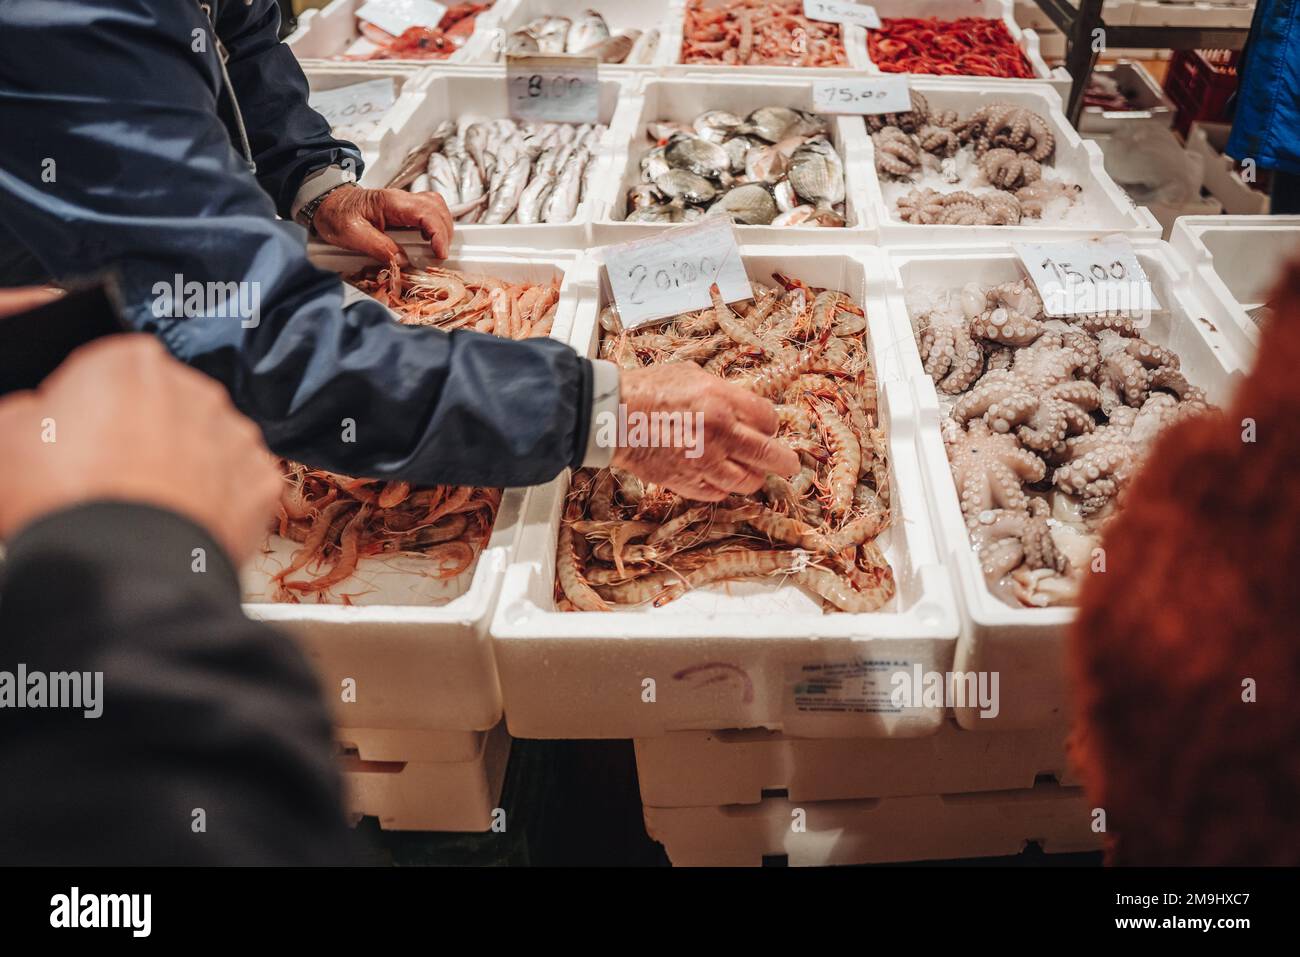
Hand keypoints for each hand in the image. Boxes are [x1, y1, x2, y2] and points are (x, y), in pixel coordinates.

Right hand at [0, 334, 280, 564]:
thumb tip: (32, 417)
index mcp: (130, 363)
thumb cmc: (66, 502)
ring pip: (208, 444)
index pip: (112, 370)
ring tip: (150, 509)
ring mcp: (235, 434)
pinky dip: (221, 501)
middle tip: (113, 480)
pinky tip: (187, 523)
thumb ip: (23, 414)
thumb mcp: (6, 442)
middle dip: (145, 435)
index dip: (91, 406)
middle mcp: (194, 389)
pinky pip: (240, 484)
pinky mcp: (262, 479)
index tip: (79, 437)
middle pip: (166, 406)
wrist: (126, 567)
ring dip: (188, 467)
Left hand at [312, 184, 452, 263]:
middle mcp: (401, 199)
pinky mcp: (404, 210)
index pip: (426, 213)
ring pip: (437, 208)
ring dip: (443, 228)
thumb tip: (403, 261)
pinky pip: (429, 213)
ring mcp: (404, 203)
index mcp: (390, 202)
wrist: (327, 204)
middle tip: (439, 256)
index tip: (440, 254)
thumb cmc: (337, 216)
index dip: (438, 234)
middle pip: (437, 208)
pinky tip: (430, 241)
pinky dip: (436, 227)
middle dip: (444, 233)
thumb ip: (379, 248)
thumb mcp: (352, 235)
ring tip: (437, 249)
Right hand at [610, 364, 799, 501]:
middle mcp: (720, 434)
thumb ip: (722, 391)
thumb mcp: (691, 374)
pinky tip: (719, 478)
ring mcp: (704, 462)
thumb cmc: (647, 390)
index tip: (767, 428)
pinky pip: (718, 494)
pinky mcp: (686, 482)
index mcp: (723, 401)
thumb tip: (741, 404)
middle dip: (785, 461)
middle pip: (771, 456)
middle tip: (788, 464)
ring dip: (753, 477)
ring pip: (748, 482)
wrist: (612, 416)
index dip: (770, 425)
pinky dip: (723, 488)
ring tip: (751, 472)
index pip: (769, 420)